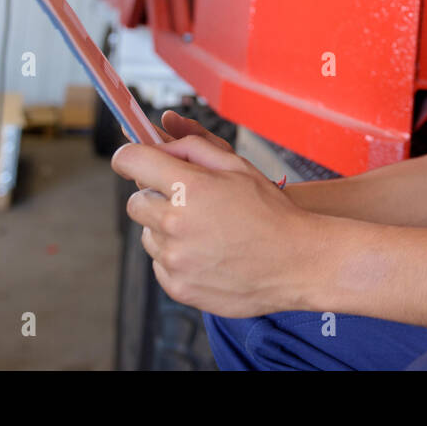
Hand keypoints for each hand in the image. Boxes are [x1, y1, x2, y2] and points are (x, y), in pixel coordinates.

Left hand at [111, 115, 315, 317]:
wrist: (296, 262)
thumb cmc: (270, 212)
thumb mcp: (237, 166)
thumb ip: (193, 146)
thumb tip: (160, 139)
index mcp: (189, 188)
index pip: (131, 161)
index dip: (130, 157)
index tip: (134, 160)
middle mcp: (175, 223)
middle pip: (135, 201)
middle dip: (154, 196)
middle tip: (186, 200)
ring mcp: (174, 259)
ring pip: (148, 234)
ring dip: (166, 228)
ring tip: (205, 230)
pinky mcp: (177, 286)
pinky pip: (159, 264)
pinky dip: (175, 257)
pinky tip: (207, 252)